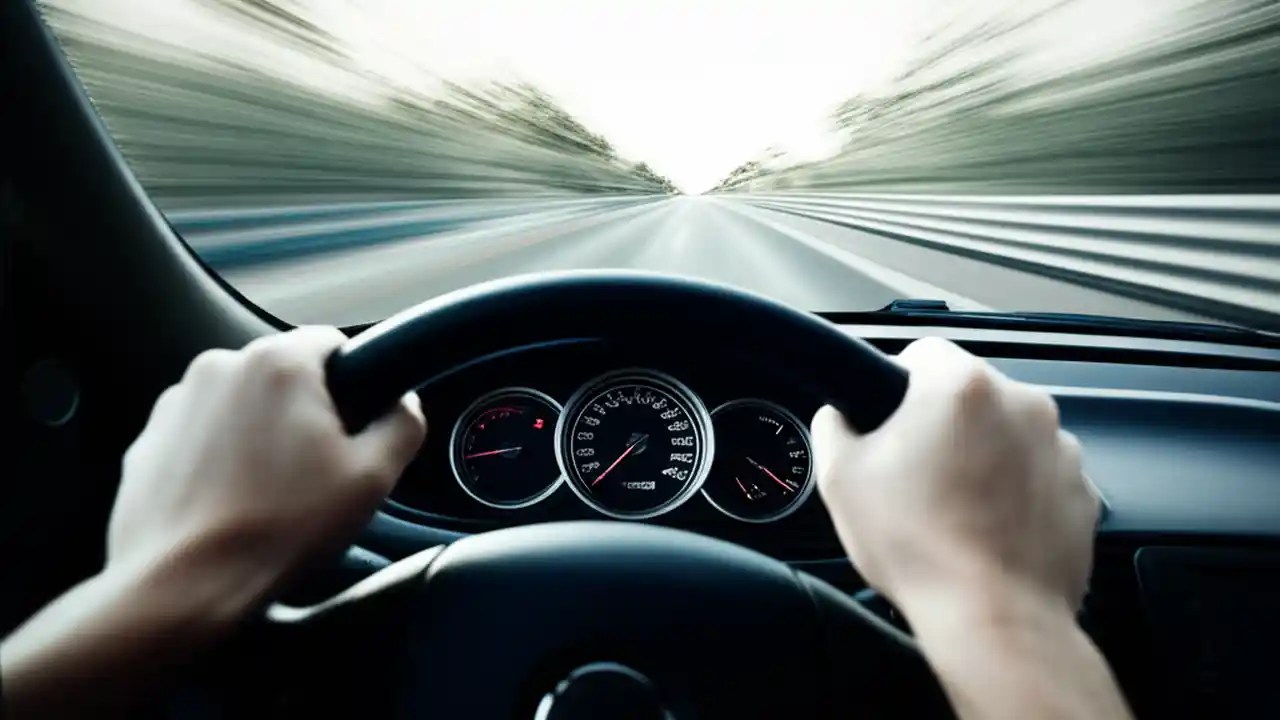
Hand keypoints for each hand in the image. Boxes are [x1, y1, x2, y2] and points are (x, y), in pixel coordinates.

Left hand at [2, 327, 425, 716]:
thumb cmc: (278, 529)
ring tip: (271, 495)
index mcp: (279, 364)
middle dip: (304, 413)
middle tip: (317, 472)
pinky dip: (219, 460)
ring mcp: (176, 403)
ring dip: (260, 435)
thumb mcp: (372, 478)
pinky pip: (201, 436)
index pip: (332, 342)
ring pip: (242, 405)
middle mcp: (221, 368)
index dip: (354, 384)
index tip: (354, 428)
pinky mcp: (148, 440)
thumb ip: (402, 425)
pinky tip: (233, 504)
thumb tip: (404, 406)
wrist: (184, 585)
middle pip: (285, 375)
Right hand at [812, 337, 1099, 625]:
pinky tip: (987, 529)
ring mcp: (1061, 448)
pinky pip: (1039, 476)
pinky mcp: (1083, 492)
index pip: (921, 353)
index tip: (889, 425)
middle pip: (969, 395)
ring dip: (983, 459)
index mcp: (961, 386)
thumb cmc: (919, 548)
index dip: (896, 389)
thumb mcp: (841, 478)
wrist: (993, 619)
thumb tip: (841, 415)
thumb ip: (834, 425)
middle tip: (915, 477)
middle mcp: (1023, 404)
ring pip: (1007, 436)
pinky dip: (1016, 494)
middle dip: (943, 427)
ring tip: (953, 510)